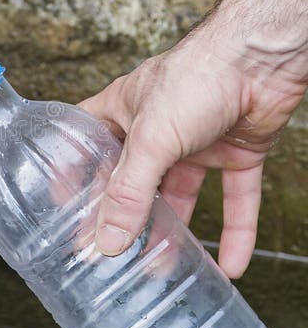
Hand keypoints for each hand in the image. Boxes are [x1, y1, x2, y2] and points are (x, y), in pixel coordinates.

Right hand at [79, 21, 307, 277]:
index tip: (63, 208)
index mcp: (123, 110)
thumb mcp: (152, 138)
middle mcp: (157, 127)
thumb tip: (108, 239)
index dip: (73, 174)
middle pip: (133, 180)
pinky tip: (231, 263)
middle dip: (125, 217)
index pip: (87, 144)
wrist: (263, 58)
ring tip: (163, 269)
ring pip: (181, 195)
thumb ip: (130, 192)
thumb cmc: (201, 73)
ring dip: (176, 231)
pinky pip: (235, 199)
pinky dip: (235, 231)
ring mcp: (197, 141)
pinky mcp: (236, 152)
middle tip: (110, 253)